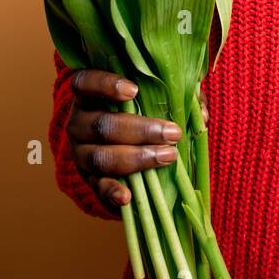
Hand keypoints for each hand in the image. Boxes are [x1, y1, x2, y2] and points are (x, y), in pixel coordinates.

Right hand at [65, 68, 181, 209]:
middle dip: (140, 130)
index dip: (105, 85)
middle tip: (173, 133)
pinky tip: (127, 196)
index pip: (85, 82)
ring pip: (100, 156)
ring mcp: (80, 153)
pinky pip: (97, 187)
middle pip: (101, 125)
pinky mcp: (89, 178)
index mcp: (89, 95)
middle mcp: (78, 123)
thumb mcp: (156, 95)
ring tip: (168, 157)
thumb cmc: (141, 109)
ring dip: (136, 158)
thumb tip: (200, 114)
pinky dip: (111, 191)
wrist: (119, 143)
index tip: (133, 90)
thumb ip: (177, 96)